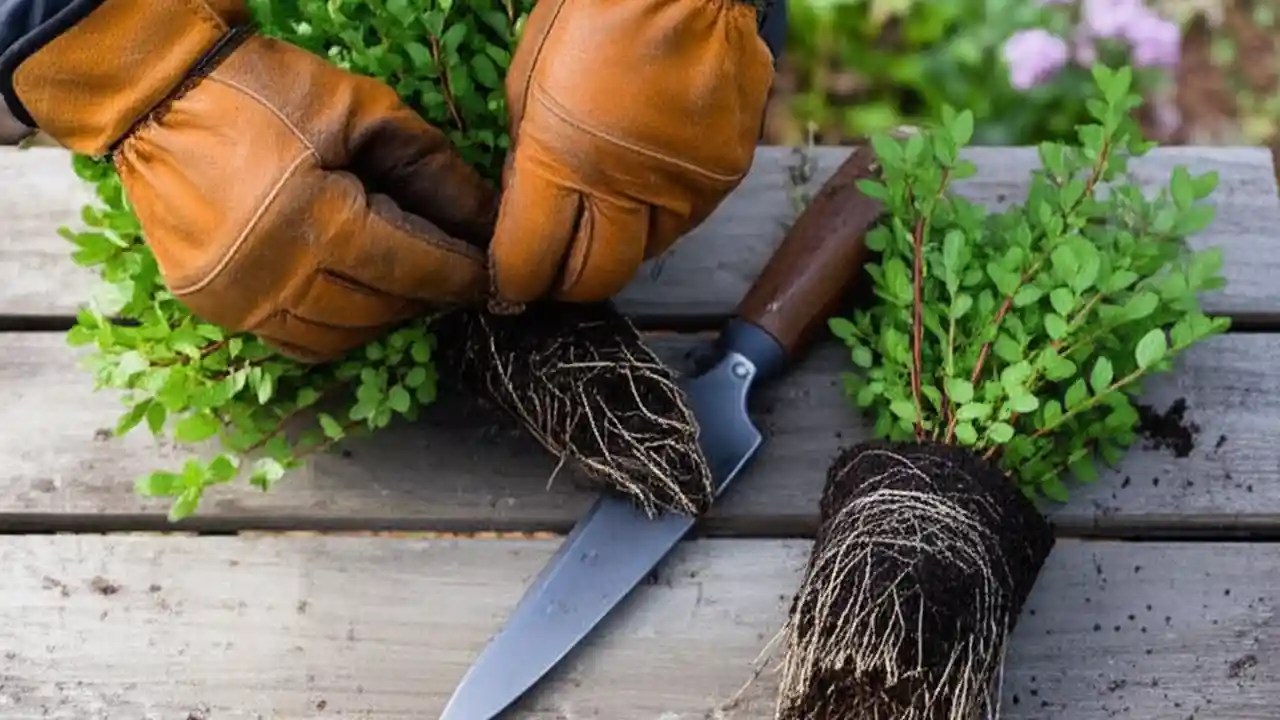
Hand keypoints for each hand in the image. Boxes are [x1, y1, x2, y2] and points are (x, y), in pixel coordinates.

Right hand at [10, 0, 496, 361]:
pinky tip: (352, 296)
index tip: (491, 276)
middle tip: (448, 271)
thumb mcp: (363, 112)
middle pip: (383, 310)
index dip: (461, 276)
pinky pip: (295, 342)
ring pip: (342, 336)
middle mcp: (274, 277)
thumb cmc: (266, 92)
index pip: (415, 271)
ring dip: (383, 315)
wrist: (158, 95)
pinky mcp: (213, 307)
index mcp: (316, 224)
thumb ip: (433, 170)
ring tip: (401, 280)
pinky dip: (335, 328)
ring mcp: (237, 300)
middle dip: (426, 294)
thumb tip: (488, 222)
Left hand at [489, 0, 774, 307]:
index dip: (515, 277)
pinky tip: (645, 177)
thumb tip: (529, 212)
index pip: (531, 263)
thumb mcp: (529, 86)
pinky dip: (658, 212)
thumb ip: (530, 161)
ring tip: (603, 207)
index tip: (510, 275)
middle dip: (564, 281)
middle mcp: (631, 189)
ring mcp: (687, 189)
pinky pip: (684, 220)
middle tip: (550, 265)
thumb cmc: (594, 11)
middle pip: (594, 281)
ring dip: (616, 243)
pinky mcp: (726, 177)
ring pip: (643, 255)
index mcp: (566, 162)